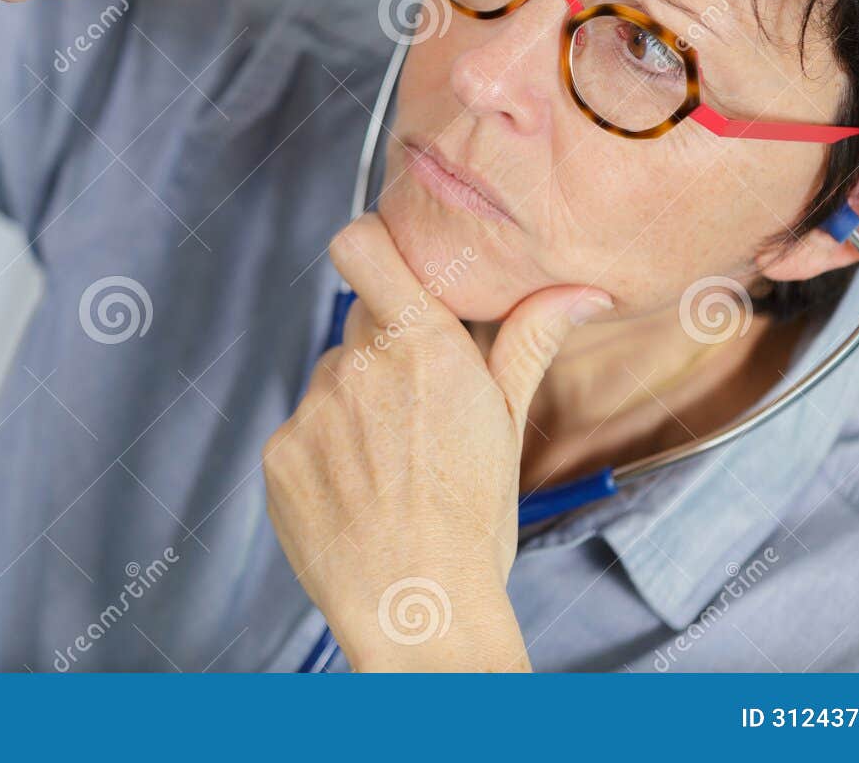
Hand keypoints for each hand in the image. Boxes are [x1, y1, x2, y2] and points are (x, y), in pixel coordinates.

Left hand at [262, 213, 611, 670]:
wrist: (419, 612)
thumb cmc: (474, 522)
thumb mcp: (508, 424)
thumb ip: (528, 341)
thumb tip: (580, 289)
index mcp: (421, 347)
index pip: (360, 245)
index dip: (370, 245)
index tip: (387, 264)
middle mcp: (358, 368)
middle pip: (359, 324)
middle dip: (384, 349)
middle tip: (416, 408)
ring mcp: (311, 412)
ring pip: (330, 382)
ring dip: (353, 407)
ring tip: (390, 469)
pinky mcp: (279, 455)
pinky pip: (300, 431)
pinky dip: (323, 454)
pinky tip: (357, 495)